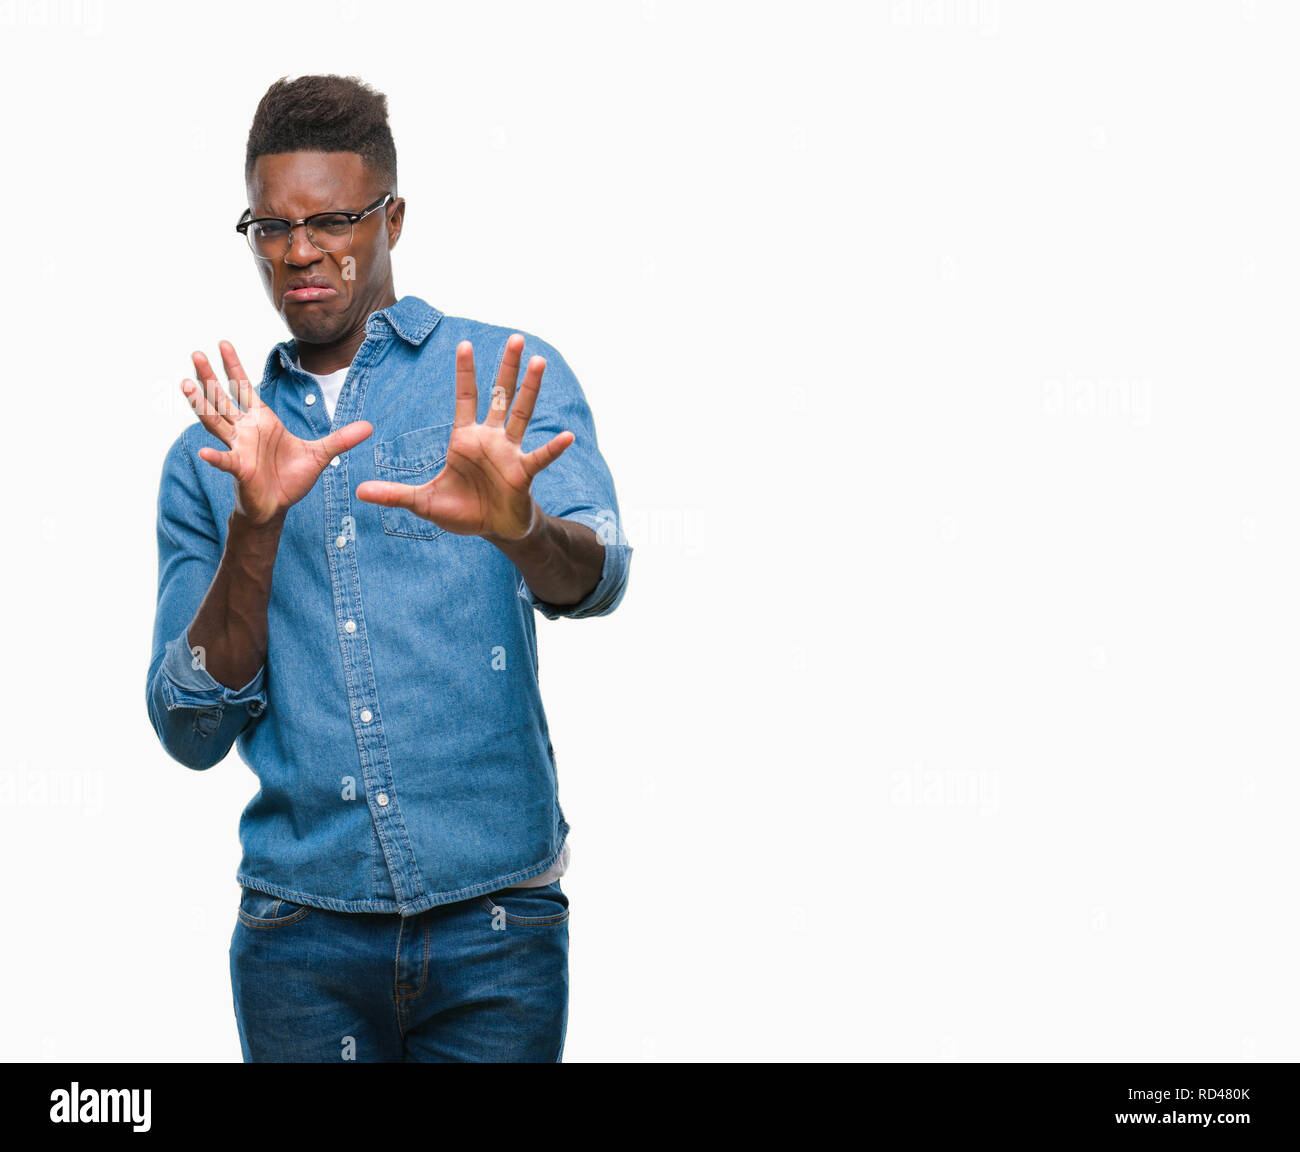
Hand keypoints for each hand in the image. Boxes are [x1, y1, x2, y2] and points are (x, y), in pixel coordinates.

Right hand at [181, 340, 372, 525]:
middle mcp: (244, 430)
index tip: (222, 343)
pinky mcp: (240, 470)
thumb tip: (369, 426)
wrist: (278, 506)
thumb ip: (342, 439)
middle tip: (196, 353)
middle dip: (209, 377)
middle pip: (222, 399)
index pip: (244, 388)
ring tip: (186, 384)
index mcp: (261, 421)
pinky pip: (226, 461)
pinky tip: (206, 452)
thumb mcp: (322, 454)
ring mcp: (238, 448)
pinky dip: (217, 457)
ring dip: (201, 404)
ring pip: (215, 422)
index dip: (233, 366)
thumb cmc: (291, 477)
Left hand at [354, 335, 572, 540]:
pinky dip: (553, 448)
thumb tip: (359, 492)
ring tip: (540, 362)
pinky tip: (567, 437)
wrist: (494, 529)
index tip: (464, 343)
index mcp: (465, 438)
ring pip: (520, 413)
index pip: (465, 397)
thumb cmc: (463, 510)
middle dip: (506, 367)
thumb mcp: (423, 502)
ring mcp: (509, 453)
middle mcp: (490, 438)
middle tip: (515, 338)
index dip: (465, 372)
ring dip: (530, 389)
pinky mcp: (523, 473)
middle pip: (499, 395)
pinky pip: (539, 457)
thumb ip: (395, 494)